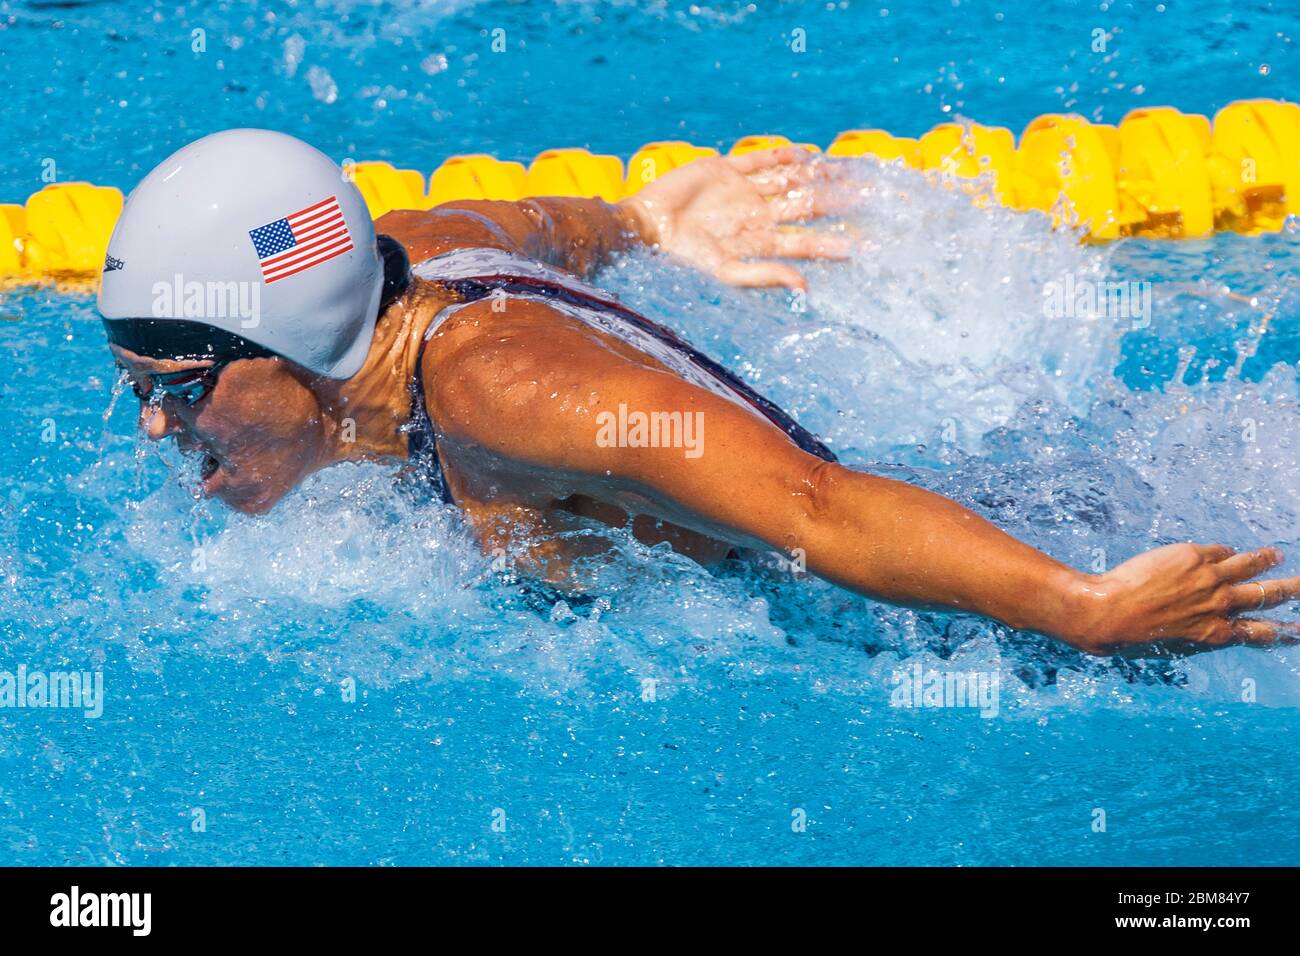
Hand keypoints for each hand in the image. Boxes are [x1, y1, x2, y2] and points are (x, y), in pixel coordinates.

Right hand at [619, 147, 852, 290]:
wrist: (642, 227)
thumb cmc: (679, 259)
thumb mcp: (724, 272)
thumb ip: (764, 276)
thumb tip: (806, 286)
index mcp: (758, 242)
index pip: (808, 242)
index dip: (837, 243)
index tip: (870, 245)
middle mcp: (756, 216)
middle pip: (809, 205)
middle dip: (841, 200)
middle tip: (876, 195)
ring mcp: (742, 191)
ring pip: (790, 179)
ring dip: (819, 174)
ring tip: (851, 169)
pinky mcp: (722, 169)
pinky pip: (759, 160)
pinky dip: (782, 155)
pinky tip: (807, 154)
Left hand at [1071, 543, 1299, 655]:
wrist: (1109, 611)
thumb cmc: (1134, 634)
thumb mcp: (1176, 643)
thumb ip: (1200, 630)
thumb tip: (1212, 619)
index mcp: (1217, 634)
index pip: (1261, 632)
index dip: (1283, 631)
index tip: (1297, 628)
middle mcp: (1222, 605)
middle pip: (1268, 595)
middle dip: (1292, 589)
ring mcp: (1211, 578)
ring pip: (1249, 565)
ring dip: (1265, 559)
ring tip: (1276, 554)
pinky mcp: (1194, 555)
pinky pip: (1218, 551)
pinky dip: (1223, 552)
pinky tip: (1227, 550)